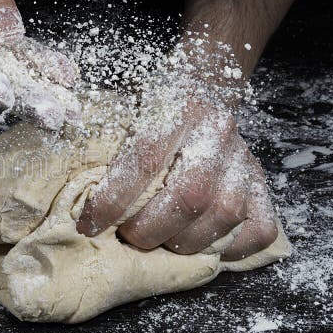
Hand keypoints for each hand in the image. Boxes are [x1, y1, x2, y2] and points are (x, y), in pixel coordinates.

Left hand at [76, 81, 277, 260]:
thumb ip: (103, 139)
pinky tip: (202, 246)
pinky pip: (259, 229)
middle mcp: (217, 133)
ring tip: (160, 241)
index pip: (144, 159)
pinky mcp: (263, 183)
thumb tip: (70, 179)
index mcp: (179, 107)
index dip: (113, 199)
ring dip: (183, 243)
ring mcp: (244, 160)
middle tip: (128, 236)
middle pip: (188, 196)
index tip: (89, 224)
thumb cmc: (157, 105)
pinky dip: (231, 249)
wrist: (206, 83)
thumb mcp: (127, 104)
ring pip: (223, 216)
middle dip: (149, 230)